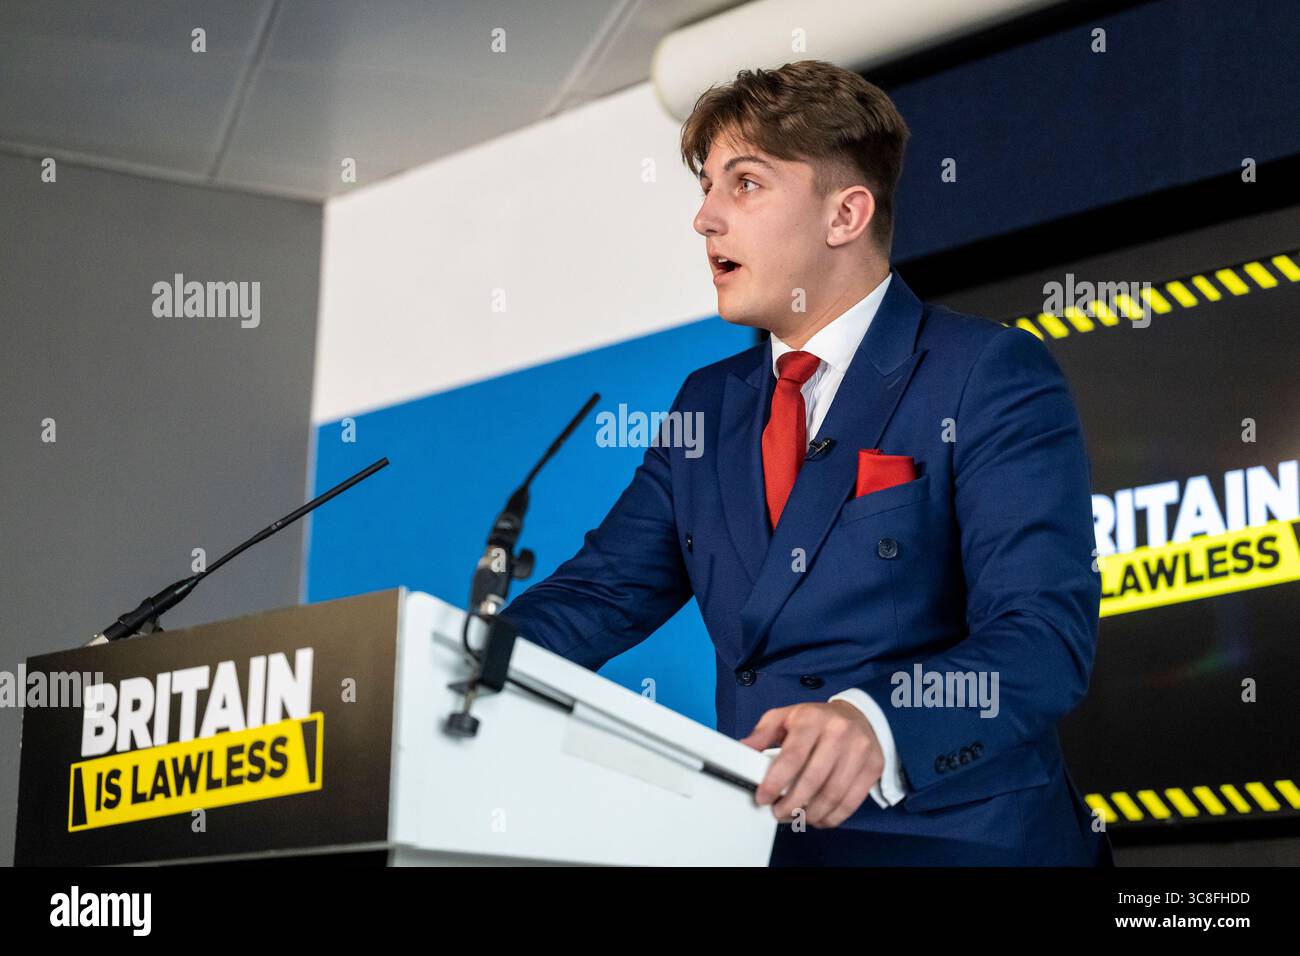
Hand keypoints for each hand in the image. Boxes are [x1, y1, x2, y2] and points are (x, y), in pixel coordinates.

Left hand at [740, 701, 883, 827]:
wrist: (858, 716)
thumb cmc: (817, 720)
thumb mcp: (786, 717)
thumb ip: (763, 733)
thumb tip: (744, 749)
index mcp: (813, 719)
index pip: (793, 756)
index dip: (775, 782)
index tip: (763, 797)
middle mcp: (839, 733)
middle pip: (813, 780)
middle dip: (791, 804)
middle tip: (778, 813)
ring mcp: (860, 751)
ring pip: (833, 795)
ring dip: (810, 814)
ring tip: (796, 816)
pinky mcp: (873, 768)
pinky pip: (850, 803)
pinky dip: (831, 817)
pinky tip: (818, 817)